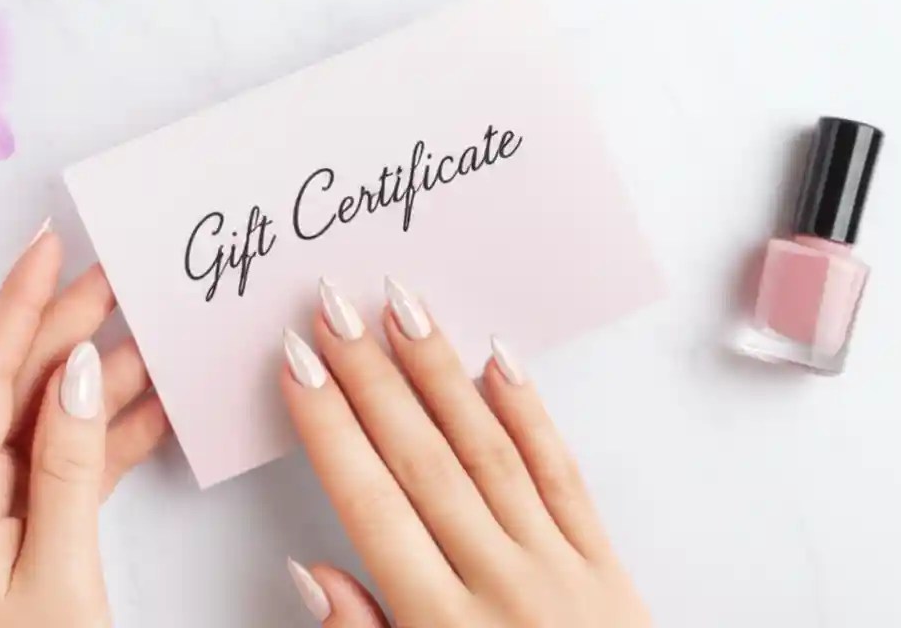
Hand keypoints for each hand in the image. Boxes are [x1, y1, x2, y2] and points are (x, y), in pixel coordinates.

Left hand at [0, 225, 169, 627]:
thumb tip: (76, 372)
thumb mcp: (59, 568)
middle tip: (118, 277)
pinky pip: (60, 459)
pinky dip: (104, 433)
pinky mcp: (16, 523)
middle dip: (65, 326)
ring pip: (42, 416)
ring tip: (149, 334)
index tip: (49, 246)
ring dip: (95, 377)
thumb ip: (67, 464)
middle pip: (12, 384)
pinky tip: (149, 408)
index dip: (17, 303)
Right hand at [281, 278, 649, 626]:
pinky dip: (531, 413)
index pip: (370, 504)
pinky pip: (564, 473)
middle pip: (422, 459)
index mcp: (441, 624)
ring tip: (403, 305)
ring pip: (487, 449)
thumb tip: (313, 569)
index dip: (328, 428)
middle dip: (371, 376)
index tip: (296, 365)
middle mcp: (498, 581)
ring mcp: (557, 564)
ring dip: (439, 372)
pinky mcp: (604, 560)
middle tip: (333, 304)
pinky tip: (499, 358)